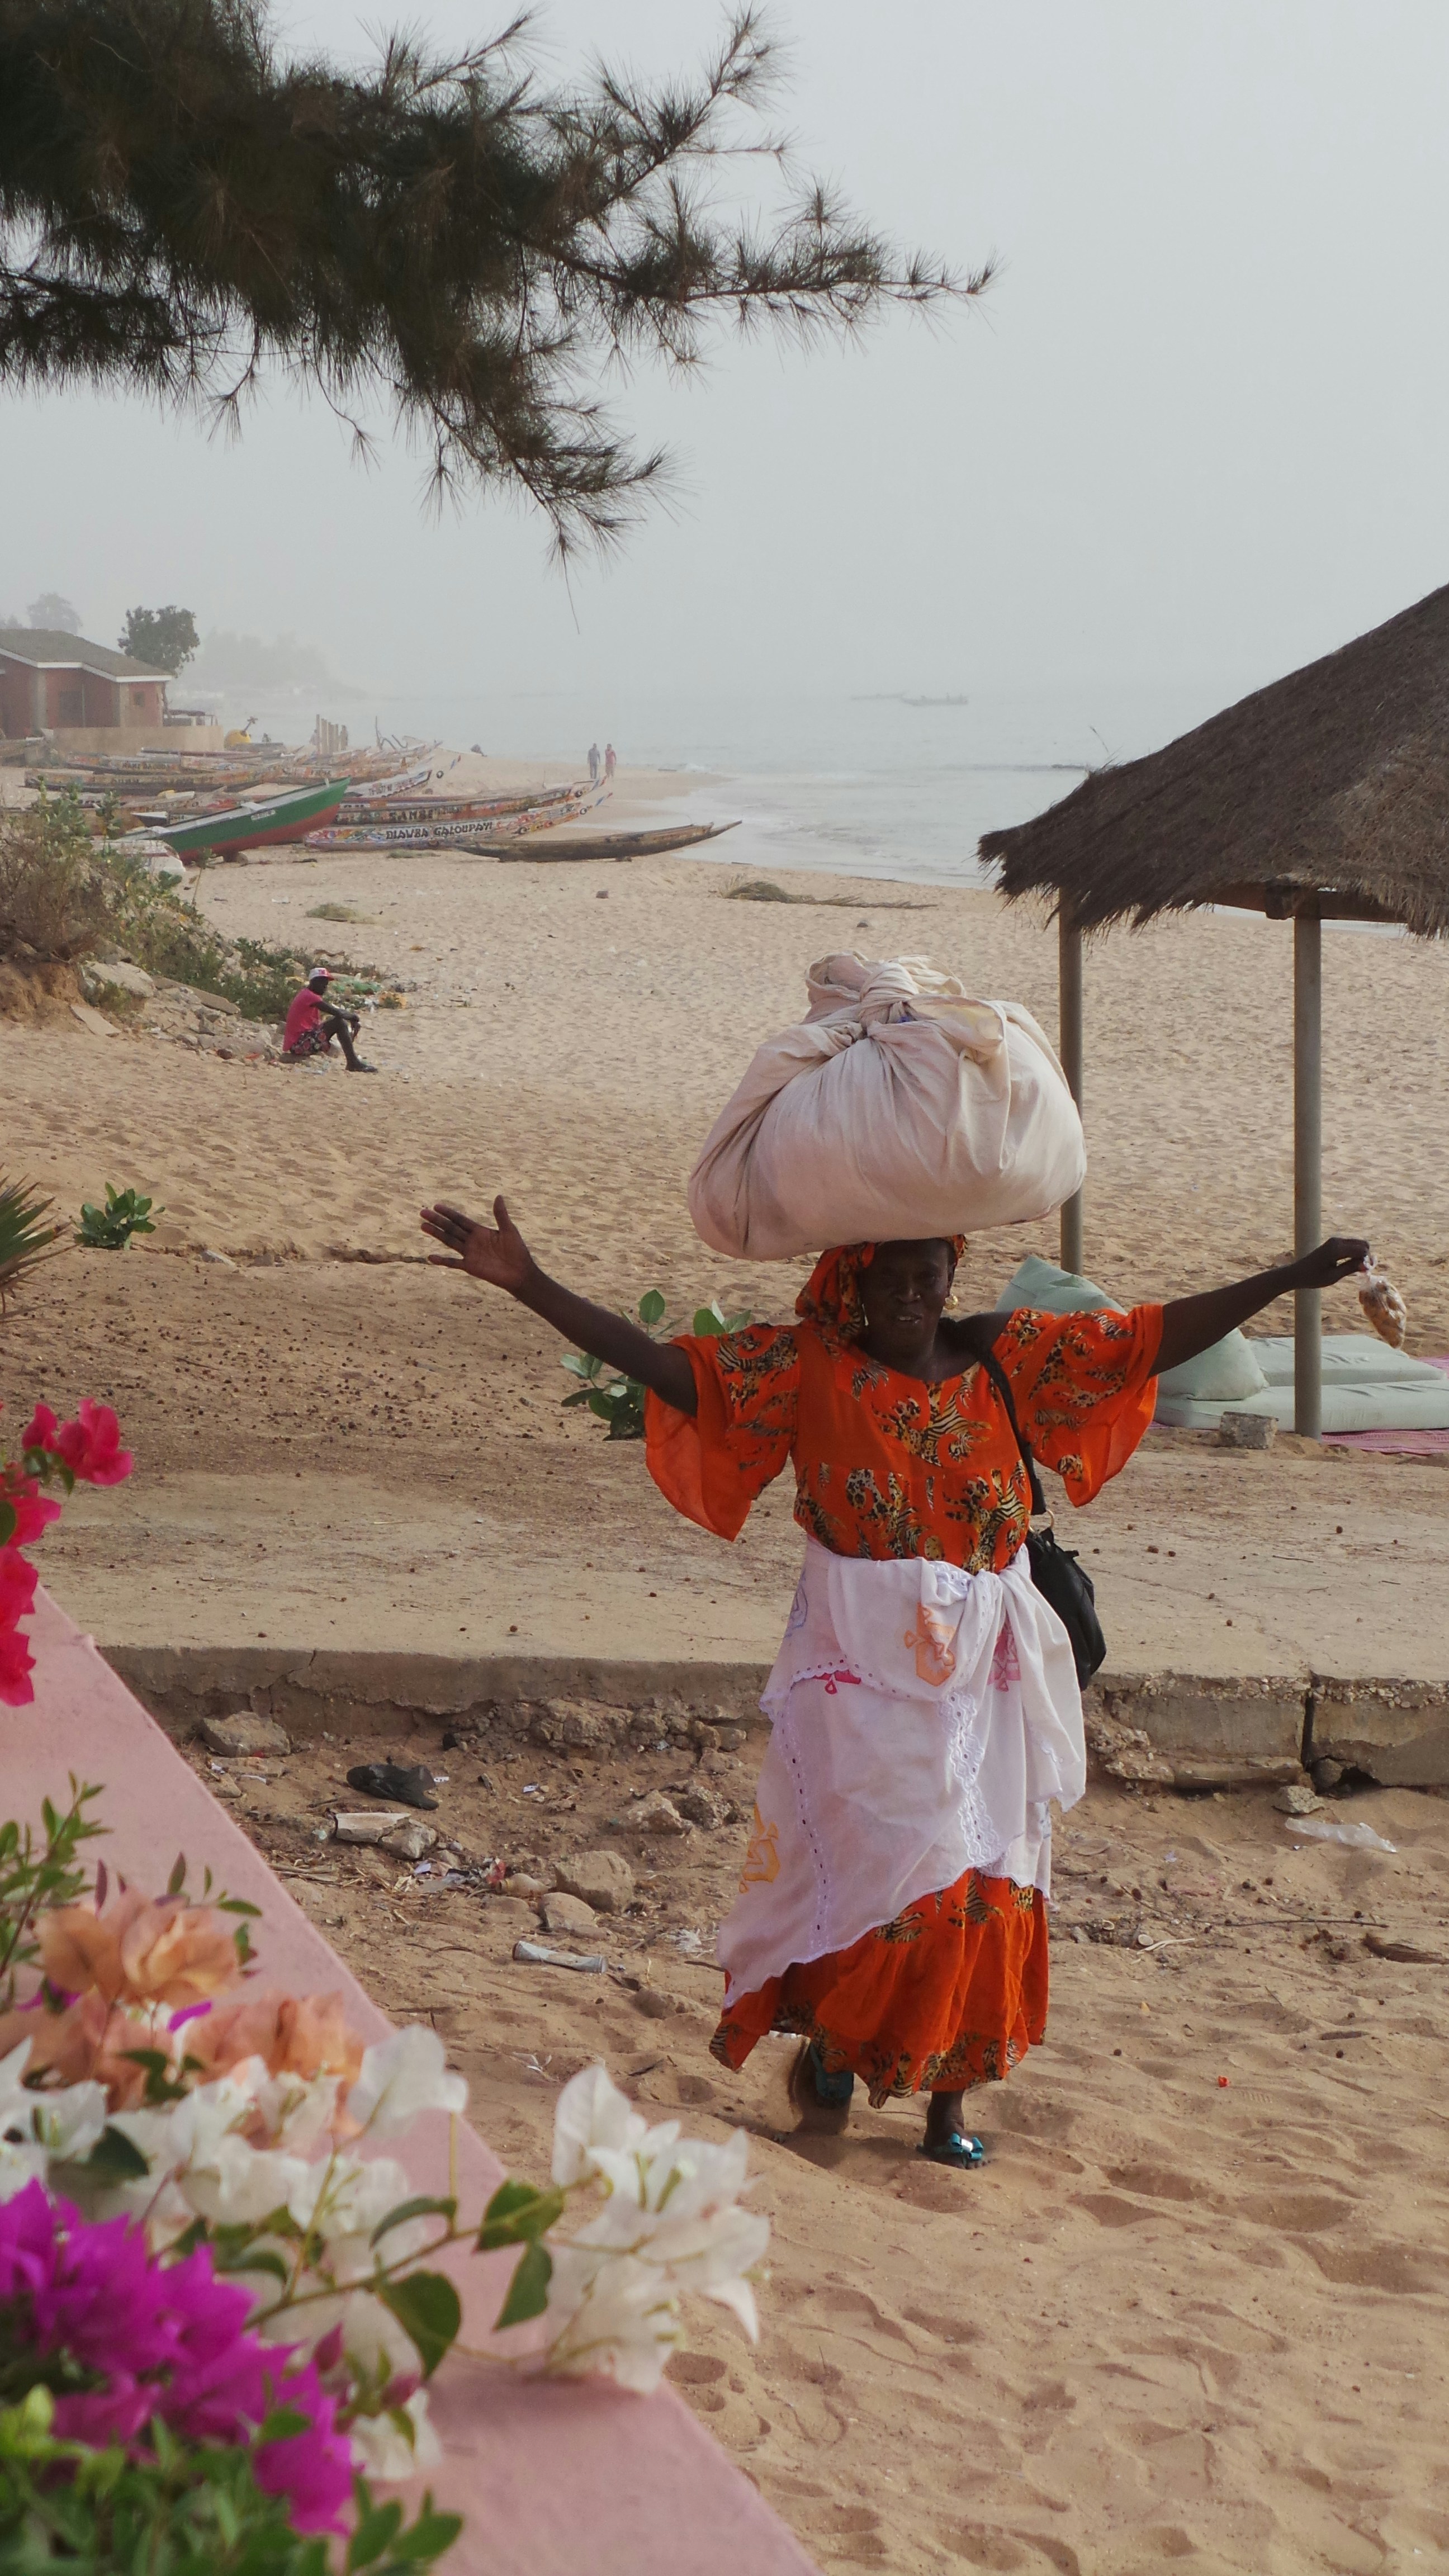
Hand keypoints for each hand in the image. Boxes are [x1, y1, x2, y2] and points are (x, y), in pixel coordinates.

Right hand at [420, 1196, 536, 1297]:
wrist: (519, 1272)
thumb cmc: (517, 1251)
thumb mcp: (509, 1230)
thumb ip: (501, 1215)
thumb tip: (498, 1196)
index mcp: (480, 1231)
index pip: (460, 1220)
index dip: (449, 1213)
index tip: (436, 1206)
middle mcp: (472, 1241)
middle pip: (451, 1228)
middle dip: (437, 1220)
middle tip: (422, 1212)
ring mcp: (469, 1254)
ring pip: (449, 1241)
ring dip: (436, 1234)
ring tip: (423, 1226)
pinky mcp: (470, 1266)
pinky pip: (453, 1263)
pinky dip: (442, 1260)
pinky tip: (430, 1257)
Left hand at [1292, 1235, 1370, 1289]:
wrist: (1297, 1273)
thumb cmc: (1313, 1277)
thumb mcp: (1333, 1277)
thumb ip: (1350, 1268)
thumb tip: (1367, 1265)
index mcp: (1336, 1248)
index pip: (1362, 1249)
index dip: (1367, 1260)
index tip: (1364, 1272)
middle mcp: (1337, 1241)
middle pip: (1363, 1244)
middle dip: (1366, 1256)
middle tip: (1362, 1271)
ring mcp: (1335, 1240)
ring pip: (1358, 1244)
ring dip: (1361, 1255)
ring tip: (1357, 1269)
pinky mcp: (1334, 1243)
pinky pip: (1351, 1245)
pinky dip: (1355, 1254)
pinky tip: (1351, 1265)